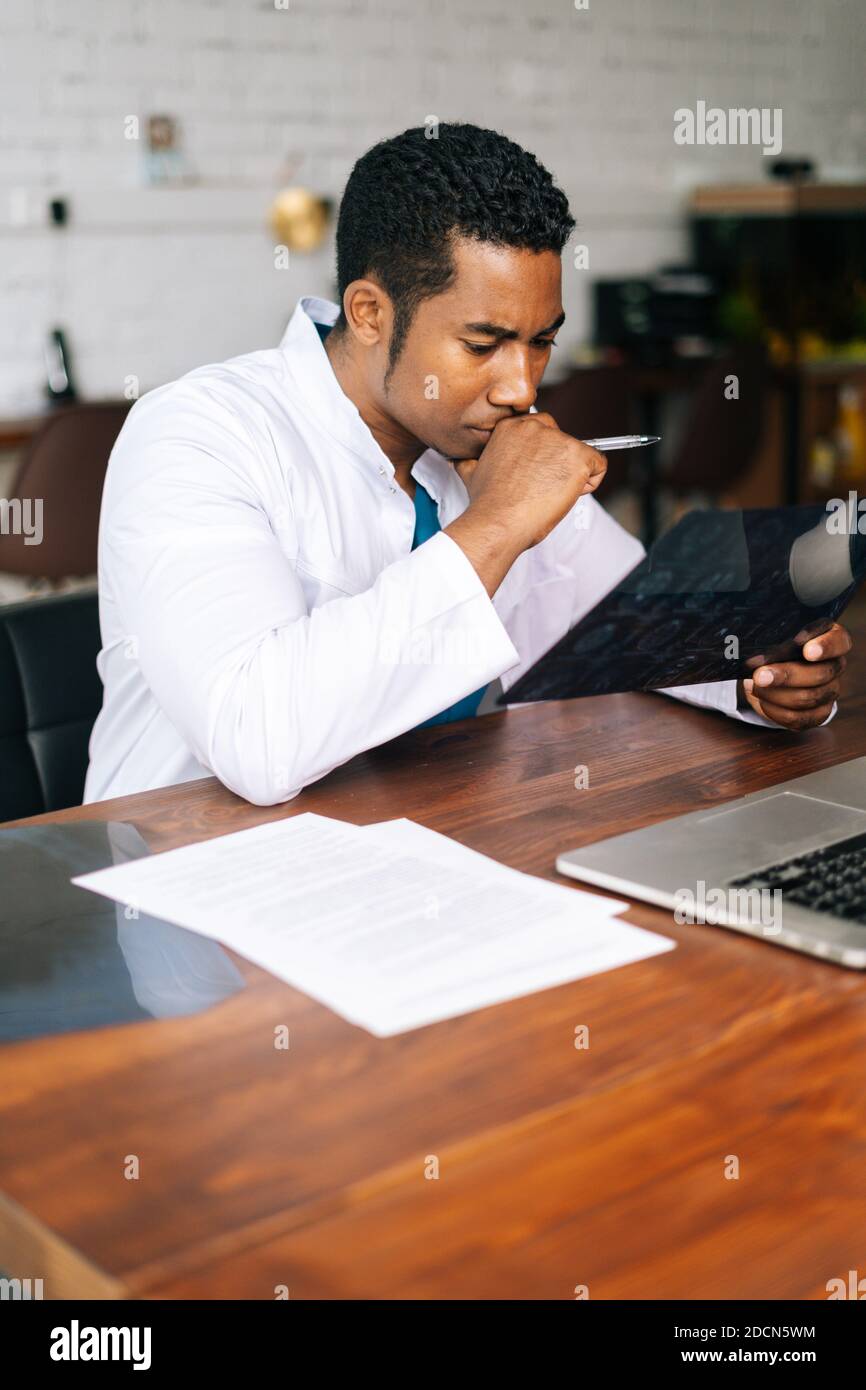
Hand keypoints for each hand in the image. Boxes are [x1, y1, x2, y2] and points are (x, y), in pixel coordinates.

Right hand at [452, 412, 606, 550]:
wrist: (497, 522)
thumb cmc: (488, 505)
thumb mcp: (471, 474)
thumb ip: (472, 461)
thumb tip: (463, 461)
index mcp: (511, 427)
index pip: (542, 431)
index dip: (543, 457)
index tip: (534, 476)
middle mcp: (535, 427)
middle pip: (564, 441)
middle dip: (559, 464)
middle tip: (542, 488)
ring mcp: (559, 440)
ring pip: (582, 455)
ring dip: (573, 478)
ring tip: (549, 496)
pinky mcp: (578, 457)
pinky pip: (599, 466)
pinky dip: (590, 484)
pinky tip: (566, 496)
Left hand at [738, 622, 852, 728]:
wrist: (771, 673)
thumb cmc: (775, 648)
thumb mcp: (775, 637)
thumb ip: (775, 638)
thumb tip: (759, 650)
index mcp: (832, 639)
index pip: (839, 641)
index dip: (826, 647)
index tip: (807, 651)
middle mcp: (835, 665)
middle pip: (821, 674)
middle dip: (787, 675)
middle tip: (760, 675)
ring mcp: (830, 691)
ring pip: (808, 698)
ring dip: (776, 694)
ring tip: (755, 686)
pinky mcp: (819, 713)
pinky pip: (799, 718)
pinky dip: (776, 711)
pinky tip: (762, 701)